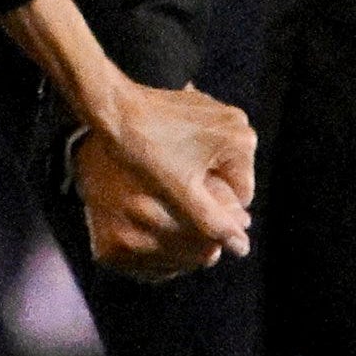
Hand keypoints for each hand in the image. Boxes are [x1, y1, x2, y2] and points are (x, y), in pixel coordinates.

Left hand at [81, 82, 254, 279]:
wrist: (112, 108)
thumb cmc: (145, 150)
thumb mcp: (181, 193)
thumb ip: (214, 222)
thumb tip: (243, 248)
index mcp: (241, 143)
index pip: (241, 197)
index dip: (213, 210)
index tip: (183, 206)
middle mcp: (238, 123)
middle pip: (228, 179)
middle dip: (204, 191)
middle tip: (171, 190)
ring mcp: (218, 112)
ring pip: (213, 164)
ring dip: (193, 175)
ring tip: (164, 174)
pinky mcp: (199, 107)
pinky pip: (201, 144)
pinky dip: (186, 156)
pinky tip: (161, 157)